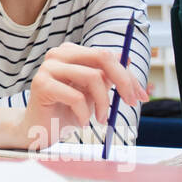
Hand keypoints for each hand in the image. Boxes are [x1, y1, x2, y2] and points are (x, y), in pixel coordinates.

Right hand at [20, 42, 148, 149]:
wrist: (39, 129)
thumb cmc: (67, 111)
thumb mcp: (93, 94)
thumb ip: (107, 78)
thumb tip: (129, 61)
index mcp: (72, 52)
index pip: (107, 56)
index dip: (128, 76)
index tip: (142, 96)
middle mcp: (59, 54)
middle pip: (102, 57)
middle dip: (123, 81)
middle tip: (131, 103)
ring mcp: (48, 67)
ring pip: (92, 77)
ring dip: (103, 103)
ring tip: (100, 120)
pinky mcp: (41, 84)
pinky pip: (76, 97)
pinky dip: (85, 114)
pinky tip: (82, 122)